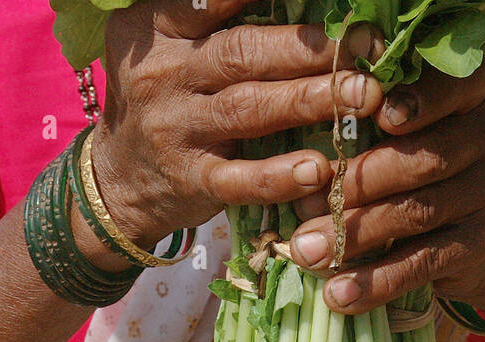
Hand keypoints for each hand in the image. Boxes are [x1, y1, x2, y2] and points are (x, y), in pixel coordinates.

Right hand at [90, 0, 382, 248]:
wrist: (118, 178)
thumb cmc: (166, 98)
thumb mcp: (172, 44)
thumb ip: (217, 20)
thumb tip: (296, 5)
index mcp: (160, 25)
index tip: (330, 0)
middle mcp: (165, 72)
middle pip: (244, 52)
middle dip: (309, 49)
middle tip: (366, 46)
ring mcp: (177, 129)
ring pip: (248, 109)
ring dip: (308, 102)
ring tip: (362, 96)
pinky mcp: (191, 180)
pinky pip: (239, 179)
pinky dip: (280, 177)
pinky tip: (318, 170)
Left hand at [288, 63, 484, 314]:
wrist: (475, 238)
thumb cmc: (417, 172)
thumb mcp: (400, 138)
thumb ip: (366, 132)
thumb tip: (301, 175)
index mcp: (467, 94)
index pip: (448, 85)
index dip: (415, 100)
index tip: (375, 113)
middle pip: (422, 158)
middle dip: (358, 183)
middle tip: (305, 204)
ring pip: (417, 213)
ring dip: (356, 235)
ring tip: (307, 253)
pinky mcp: (480, 245)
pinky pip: (422, 264)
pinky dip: (376, 282)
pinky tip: (339, 296)